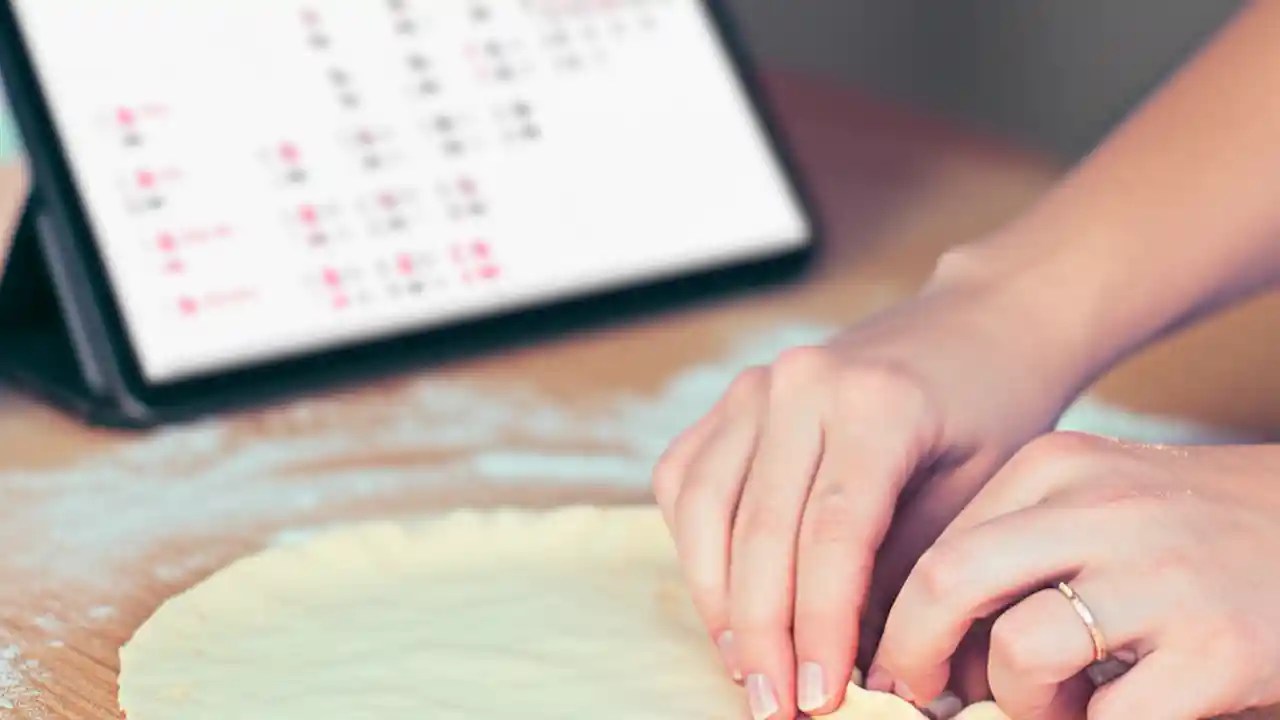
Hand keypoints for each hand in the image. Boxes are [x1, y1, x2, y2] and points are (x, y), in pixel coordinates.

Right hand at [650, 250, 1104, 719]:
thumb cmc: (995, 410)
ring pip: (704, 506)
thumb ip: (918, 570)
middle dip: (761, 633)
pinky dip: (694, 545)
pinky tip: (721, 598)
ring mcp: (758, 384)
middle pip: (758, 529)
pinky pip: (688, 479)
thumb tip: (867, 668)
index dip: (818, 626)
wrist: (977, 325)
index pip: (831, 534)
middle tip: (772, 708)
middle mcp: (802, 384)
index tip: (819, 700)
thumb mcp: (985, 490)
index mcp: (876, 403)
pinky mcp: (734, 397)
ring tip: (743, 666)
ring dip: (716, 598)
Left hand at [872, 432, 1279, 719]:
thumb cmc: (1193, 533)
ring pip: (1019, 653)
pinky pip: (1111, 717)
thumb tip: (933, 644)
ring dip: (1018, 704)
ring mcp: (1161, 577)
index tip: (897, 664)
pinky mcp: (1218, 649)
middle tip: (920, 696)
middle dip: (910, 654)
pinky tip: (1118, 713)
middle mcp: (1099, 509)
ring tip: (1056, 707)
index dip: (902, 620)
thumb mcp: (1098, 507)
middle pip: (947, 583)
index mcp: (1055, 468)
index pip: (936, 547)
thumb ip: (1018, 552)